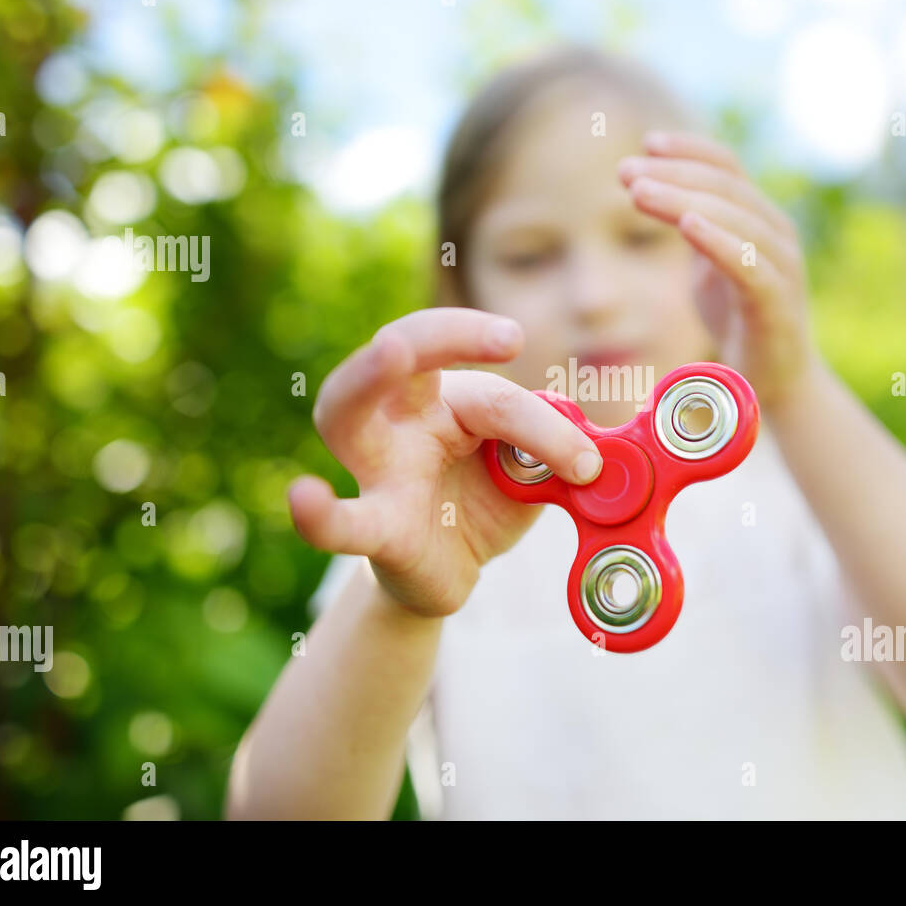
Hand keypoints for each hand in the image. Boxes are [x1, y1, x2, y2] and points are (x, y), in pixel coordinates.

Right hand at [288, 308, 602, 616]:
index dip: (541, 420)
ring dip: (366, 373)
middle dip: (442, 331)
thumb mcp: (536, 478)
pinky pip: (343, 520)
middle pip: (401, 352)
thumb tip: (600, 458)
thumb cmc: (483, 503)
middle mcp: (402, 419)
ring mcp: (378, 469)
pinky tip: (305, 499)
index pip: (490, 392)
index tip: (586, 458)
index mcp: (448, 399)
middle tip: (507, 338)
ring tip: (390, 352)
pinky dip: (321, 514)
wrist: (448, 574)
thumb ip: (562, 460)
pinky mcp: (374, 527)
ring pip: (346, 409)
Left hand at [618, 130, 816, 410]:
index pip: (727, 167)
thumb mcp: (709, 263)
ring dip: (683, 200)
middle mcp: (777, 232)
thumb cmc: (740, 318)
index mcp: (760, 218)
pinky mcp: (777, 301)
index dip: (689, 150)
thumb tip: (650, 188)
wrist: (778, 381)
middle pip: (725, 186)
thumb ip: (692, 226)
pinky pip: (748, 263)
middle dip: (672, 174)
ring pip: (734, 218)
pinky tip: (687, 225)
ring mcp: (782, 265)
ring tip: (638, 193)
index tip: (646, 143)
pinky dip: (719, 240)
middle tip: (625, 172)